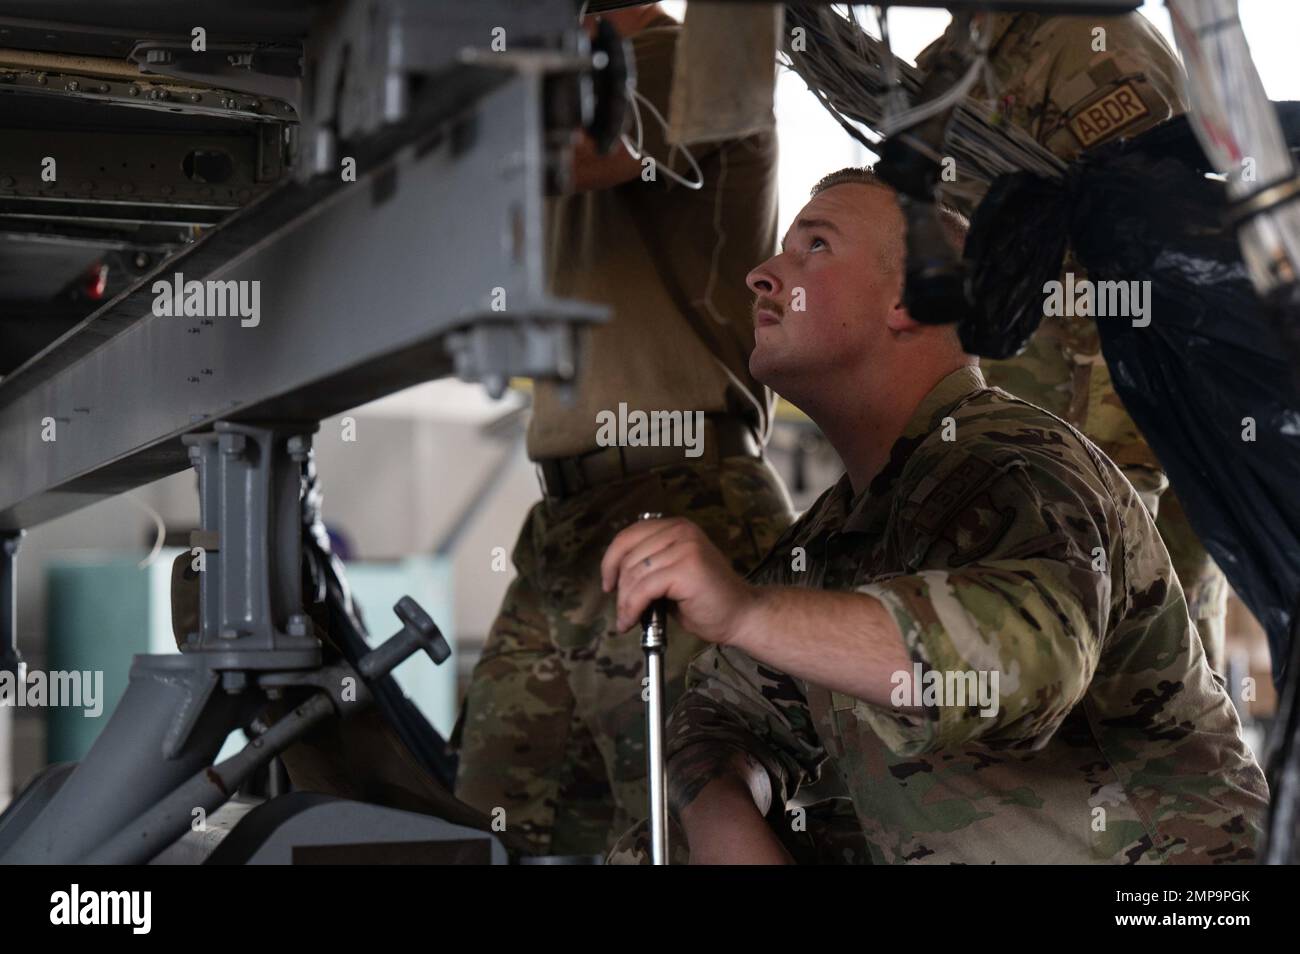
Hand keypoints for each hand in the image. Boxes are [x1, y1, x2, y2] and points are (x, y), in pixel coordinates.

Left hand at [600, 517, 755, 641]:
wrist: (742, 615)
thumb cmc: (707, 600)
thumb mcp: (673, 573)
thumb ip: (650, 565)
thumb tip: (616, 578)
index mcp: (676, 527)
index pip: (629, 535)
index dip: (611, 560)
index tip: (608, 583)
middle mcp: (680, 531)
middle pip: (628, 556)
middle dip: (620, 588)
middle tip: (622, 611)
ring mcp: (684, 547)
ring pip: (634, 574)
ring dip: (625, 602)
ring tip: (627, 620)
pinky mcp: (685, 568)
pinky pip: (643, 589)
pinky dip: (632, 608)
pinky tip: (632, 621)